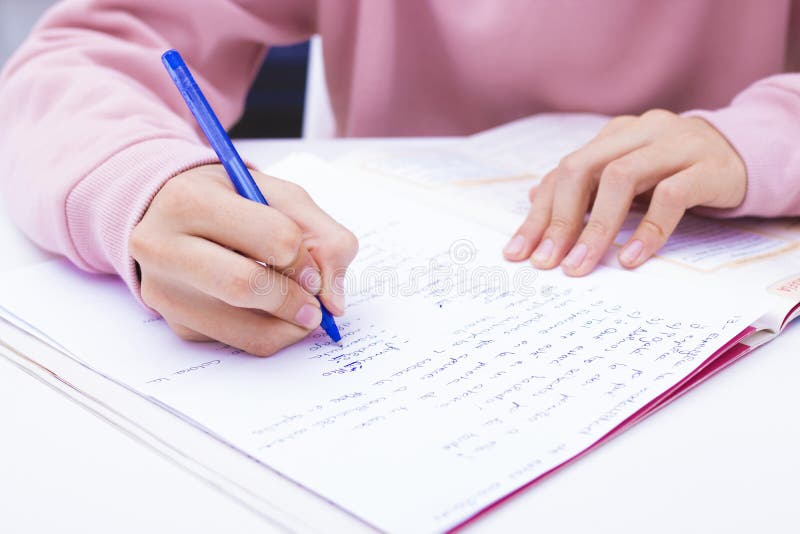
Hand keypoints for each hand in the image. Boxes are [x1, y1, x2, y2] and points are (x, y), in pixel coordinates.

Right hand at [130, 165, 357, 355]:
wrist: (173, 212)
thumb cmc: (235, 201)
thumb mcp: (281, 198)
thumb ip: (324, 238)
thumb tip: (334, 302)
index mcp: (191, 200)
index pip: (274, 239)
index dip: (306, 261)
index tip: (314, 271)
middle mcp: (163, 246)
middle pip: (245, 287)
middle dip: (294, 301)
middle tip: (315, 307)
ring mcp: (163, 289)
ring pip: (241, 328)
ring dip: (287, 327)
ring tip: (301, 313)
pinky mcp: (173, 322)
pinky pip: (233, 343)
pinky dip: (265, 334)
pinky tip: (268, 312)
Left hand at [503, 109, 746, 274]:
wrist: (747, 155)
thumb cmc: (676, 171)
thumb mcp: (628, 175)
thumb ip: (586, 184)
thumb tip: (535, 197)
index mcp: (614, 135)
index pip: (564, 172)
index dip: (539, 214)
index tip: (519, 253)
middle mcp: (640, 131)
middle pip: (583, 169)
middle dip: (559, 220)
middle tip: (547, 263)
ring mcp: (675, 144)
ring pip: (622, 178)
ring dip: (596, 227)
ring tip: (580, 265)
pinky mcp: (708, 167)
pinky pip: (672, 197)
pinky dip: (647, 230)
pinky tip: (630, 258)